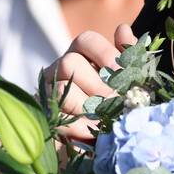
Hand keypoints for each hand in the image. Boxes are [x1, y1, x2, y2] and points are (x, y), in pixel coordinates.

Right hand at [42, 23, 136, 141]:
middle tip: (116, 101)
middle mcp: (61, 69)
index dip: (105, 53)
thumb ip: (129, 57)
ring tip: (107, 119)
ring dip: (88, 106)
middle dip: (97, 84)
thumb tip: (123, 29)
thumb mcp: (128, 82)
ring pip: (61, 89)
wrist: (96, 145)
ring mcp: (48, 91)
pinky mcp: (44, 116)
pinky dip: (78, 126)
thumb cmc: (115, 108)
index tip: (123, 72)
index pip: (86, 40)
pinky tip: (94, 134)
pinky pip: (56, 116)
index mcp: (83, 55)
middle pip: (69, 62)